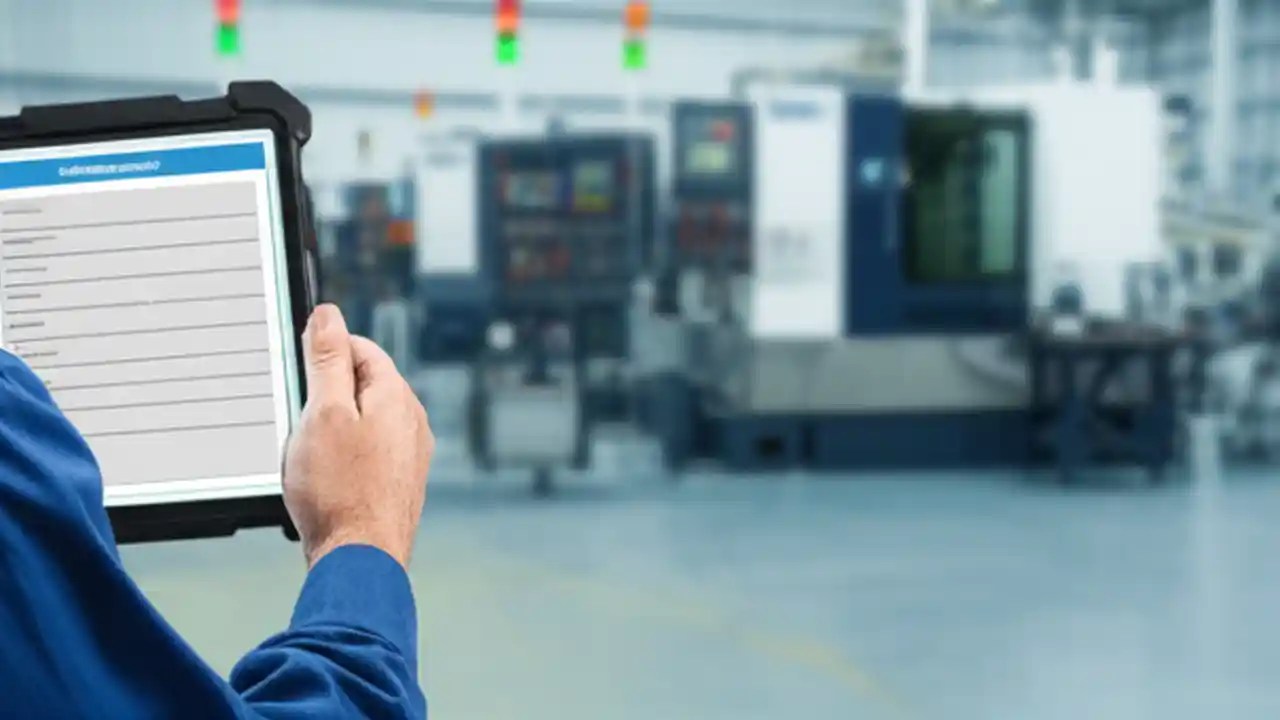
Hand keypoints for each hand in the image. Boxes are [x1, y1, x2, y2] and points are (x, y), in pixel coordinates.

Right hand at [283, 304, 432, 568]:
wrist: (361, 560)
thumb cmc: (339, 491)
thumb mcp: (323, 413)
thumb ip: (327, 361)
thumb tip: (329, 316)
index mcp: (396, 396)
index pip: (362, 348)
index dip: (327, 348)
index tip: (299, 360)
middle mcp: (412, 422)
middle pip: (365, 384)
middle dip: (329, 391)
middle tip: (298, 416)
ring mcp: (410, 454)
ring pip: (367, 419)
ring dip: (335, 426)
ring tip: (310, 453)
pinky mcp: (401, 483)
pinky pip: (370, 452)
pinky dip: (346, 454)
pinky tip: (327, 479)